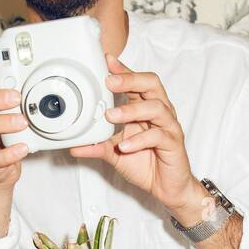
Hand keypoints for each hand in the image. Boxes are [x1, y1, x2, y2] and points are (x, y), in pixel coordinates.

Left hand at [69, 54, 199, 216]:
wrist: (167, 188)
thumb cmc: (145, 164)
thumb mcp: (115, 153)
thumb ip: (97, 146)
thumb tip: (74, 146)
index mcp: (145, 109)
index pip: (136, 83)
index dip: (123, 70)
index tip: (106, 60)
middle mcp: (159, 113)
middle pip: (151, 84)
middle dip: (130, 79)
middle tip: (110, 81)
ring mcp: (168, 126)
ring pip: (156, 107)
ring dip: (132, 110)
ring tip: (112, 116)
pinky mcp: (173, 143)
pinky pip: (158, 136)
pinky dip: (140, 140)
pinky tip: (125, 145)